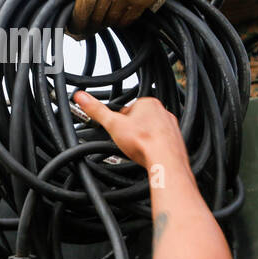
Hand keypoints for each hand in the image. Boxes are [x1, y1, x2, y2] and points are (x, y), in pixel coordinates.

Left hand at [64, 0, 185, 34]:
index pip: (83, 3)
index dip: (77, 18)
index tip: (74, 25)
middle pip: (95, 16)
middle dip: (90, 23)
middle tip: (88, 27)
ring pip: (110, 20)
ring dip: (106, 22)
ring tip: (104, 20)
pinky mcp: (139, 3)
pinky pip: (125, 21)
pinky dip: (120, 22)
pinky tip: (118, 17)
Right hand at [73, 90, 187, 170]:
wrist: (165, 160)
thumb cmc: (144, 142)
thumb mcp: (113, 124)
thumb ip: (97, 111)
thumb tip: (81, 98)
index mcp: (148, 103)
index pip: (128, 108)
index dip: (119, 120)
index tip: (117, 130)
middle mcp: (162, 112)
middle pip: (140, 119)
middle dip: (131, 129)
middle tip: (126, 141)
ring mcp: (170, 126)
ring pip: (151, 130)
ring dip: (143, 138)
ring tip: (136, 149)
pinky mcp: (176, 140)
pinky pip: (161, 141)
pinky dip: (154, 147)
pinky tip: (148, 154)